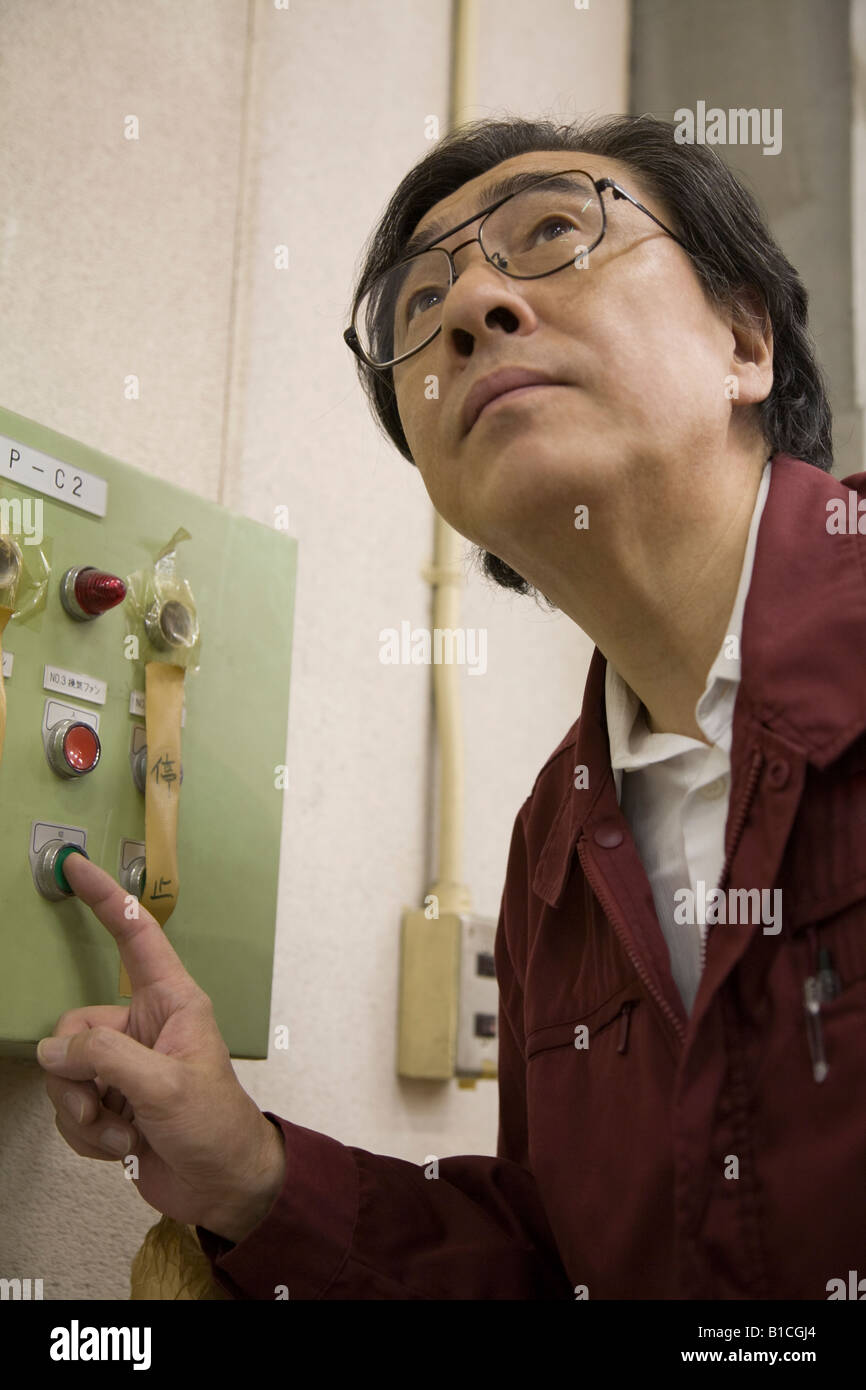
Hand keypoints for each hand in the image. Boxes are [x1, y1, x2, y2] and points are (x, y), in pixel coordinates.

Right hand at [37, 853, 284, 1241]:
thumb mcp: (164, 1086)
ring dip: (84, 1112)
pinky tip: (122, 1146)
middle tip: (106, 1106)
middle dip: (77, 1074)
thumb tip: (55, 1049)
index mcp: (172, 1002)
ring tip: (123, 1131)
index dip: (105, 899)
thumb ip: (105, 1058)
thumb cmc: (215, 1126)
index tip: (75, 866)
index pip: (135, 936)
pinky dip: (87, 1134)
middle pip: (74, 1027)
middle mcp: (143, 1027)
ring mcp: (124, 1066)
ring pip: (65, 1072)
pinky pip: (70, 1107)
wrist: (221, 1189)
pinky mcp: (110, 1102)